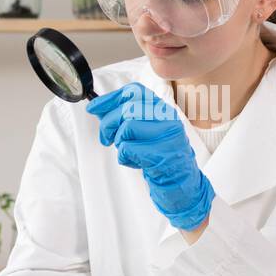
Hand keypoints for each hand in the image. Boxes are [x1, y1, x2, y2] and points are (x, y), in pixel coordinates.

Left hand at [87, 82, 213, 230]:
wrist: (182, 184)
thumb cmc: (159, 156)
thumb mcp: (145, 132)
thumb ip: (124, 118)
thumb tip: (97, 108)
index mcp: (163, 109)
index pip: (134, 92)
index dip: (110, 98)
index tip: (93, 107)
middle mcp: (168, 118)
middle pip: (128, 108)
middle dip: (108, 123)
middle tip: (105, 137)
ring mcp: (168, 136)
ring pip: (128, 127)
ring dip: (119, 142)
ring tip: (127, 151)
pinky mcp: (163, 154)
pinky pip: (129, 149)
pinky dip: (124, 157)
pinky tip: (134, 162)